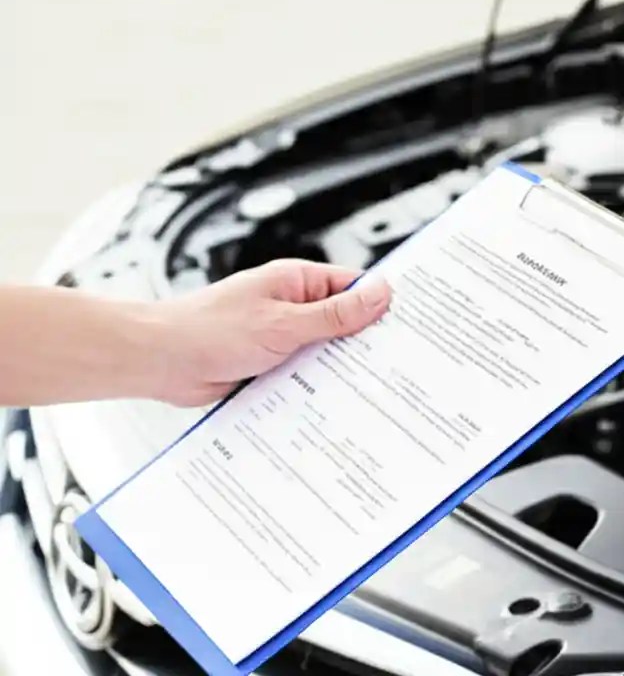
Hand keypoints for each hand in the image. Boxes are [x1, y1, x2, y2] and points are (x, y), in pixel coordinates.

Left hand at [148, 259, 391, 406]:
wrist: (158, 362)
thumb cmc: (206, 330)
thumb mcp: (282, 323)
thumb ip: (335, 314)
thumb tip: (380, 294)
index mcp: (297, 282)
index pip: (354, 287)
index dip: (380, 304)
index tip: (406, 324)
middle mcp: (292, 307)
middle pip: (345, 323)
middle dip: (363, 343)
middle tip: (391, 364)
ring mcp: (282, 337)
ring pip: (326, 352)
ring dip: (337, 369)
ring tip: (364, 387)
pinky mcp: (272, 365)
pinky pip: (306, 374)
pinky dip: (316, 386)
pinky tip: (330, 401)